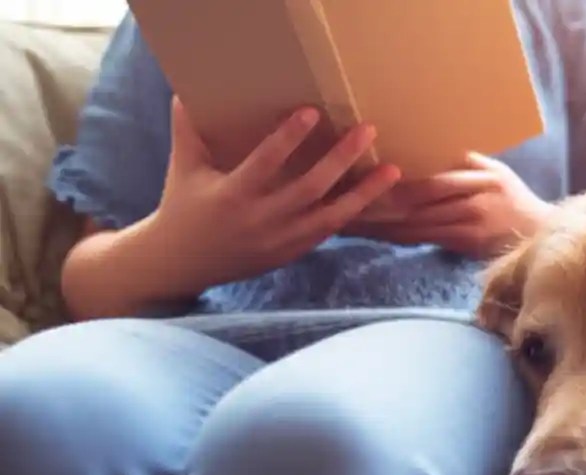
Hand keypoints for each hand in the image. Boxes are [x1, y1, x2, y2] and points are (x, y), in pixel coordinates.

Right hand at [136, 97, 401, 299]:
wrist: (182, 264)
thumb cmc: (183, 206)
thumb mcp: (184, 167)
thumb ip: (189, 129)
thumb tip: (187, 89)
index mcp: (232, 195)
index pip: (265, 163)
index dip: (289, 138)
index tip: (312, 112)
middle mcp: (260, 220)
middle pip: (310, 188)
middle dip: (341, 159)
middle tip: (367, 130)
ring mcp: (280, 240)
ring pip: (330, 216)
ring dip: (364, 193)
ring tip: (392, 170)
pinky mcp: (292, 252)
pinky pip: (329, 231)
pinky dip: (353, 213)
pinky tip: (375, 194)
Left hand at [344, 152, 553, 257]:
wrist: (542, 234)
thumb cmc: (514, 198)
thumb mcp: (495, 170)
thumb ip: (463, 161)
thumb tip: (421, 145)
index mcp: (480, 176)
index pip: (427, 178)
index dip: (392, 179)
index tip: (359, 172)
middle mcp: (474, 201)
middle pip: (415, 202)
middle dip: (376, 201)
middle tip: (340, 196)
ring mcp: (468, 225)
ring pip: (414, 223)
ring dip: (378, 222)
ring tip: (347, 216)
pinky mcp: (465, 244)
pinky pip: (423, 238)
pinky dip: (397, 235)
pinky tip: (374, 233)